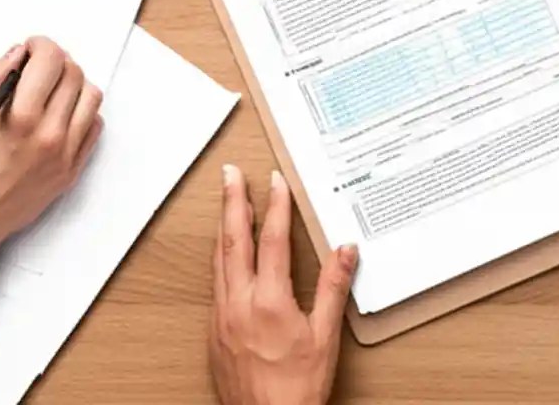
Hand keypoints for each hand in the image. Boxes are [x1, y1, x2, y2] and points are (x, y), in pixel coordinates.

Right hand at [0, 37, 104, 278]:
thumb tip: (16, 55)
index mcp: (22, 117)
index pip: (51, 60)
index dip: (40, 45)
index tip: (31, 48)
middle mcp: (50, 134)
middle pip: (75, 74)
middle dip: (56, 61)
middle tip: (38, 66)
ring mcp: (65, 154)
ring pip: (91, 98)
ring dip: (74, 84)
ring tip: (52, 89)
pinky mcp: (72, 170)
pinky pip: (93, 128)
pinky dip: (81, 113)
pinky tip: (60, 114)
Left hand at [210, 165, 358, 404]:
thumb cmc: (296, 390)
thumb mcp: (325, 338)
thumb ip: (334, 289)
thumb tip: (344, 251)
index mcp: (268, 300)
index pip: (271, 239)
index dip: (275, 206)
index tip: (275, 182)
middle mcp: (238, 303)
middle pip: (233, 239)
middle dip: (232, 202)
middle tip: (231, 175)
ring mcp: (222, 316)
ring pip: (219, 259)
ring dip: (223, 227)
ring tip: (227, 203)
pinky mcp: (214, 331)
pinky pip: (215, 283)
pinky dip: (220, 258)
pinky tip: (225, 254)